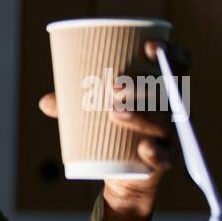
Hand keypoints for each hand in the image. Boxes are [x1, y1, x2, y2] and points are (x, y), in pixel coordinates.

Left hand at [39, 39, 188, 220]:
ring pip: (163, 123)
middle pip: (166, 92)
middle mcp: (169, 110)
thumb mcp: (92, 115)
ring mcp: (168, 135)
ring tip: (115, 112)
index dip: (170, 53)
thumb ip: (70, 107)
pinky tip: (143, 148)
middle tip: (115, 86)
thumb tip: (45, 102)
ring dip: (142, 116)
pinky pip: (165, 157)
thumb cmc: (111, 131)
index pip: (176, 65)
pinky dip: (155, 153)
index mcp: (159, 90)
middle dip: (143, 86)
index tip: (149, 47)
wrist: (122, 173)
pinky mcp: (163, 160)